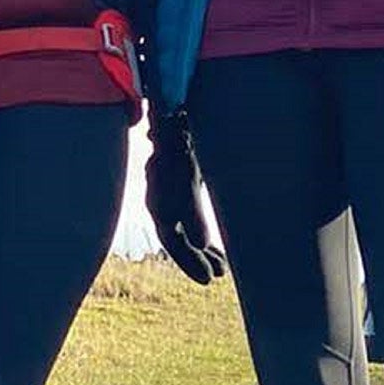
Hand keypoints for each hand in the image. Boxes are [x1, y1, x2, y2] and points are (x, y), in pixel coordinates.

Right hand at [145, 112, 226, 286]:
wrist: (176, 105)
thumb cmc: (184, 137)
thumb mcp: (190, 173)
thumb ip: (193, 208)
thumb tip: (201, 242)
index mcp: (160, 198)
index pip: (173, 239)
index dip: (190, 262)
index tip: (211, 280)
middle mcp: (161, 197)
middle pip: (178, 237)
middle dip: (198, 259)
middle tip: (220, 276)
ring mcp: (169, 189)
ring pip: (183, 227)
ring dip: (202, 247)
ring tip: (223, 266)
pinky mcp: (181, 180)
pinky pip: (187, 213)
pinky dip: (202, 229)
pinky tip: (216, 239)